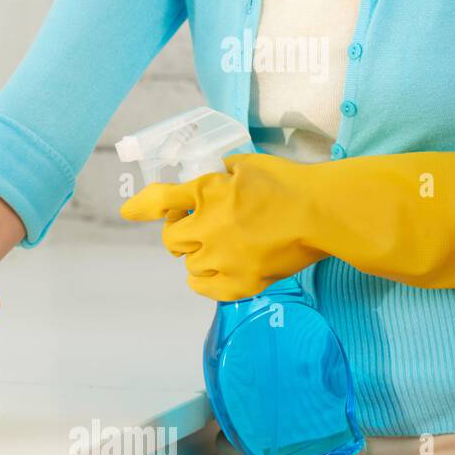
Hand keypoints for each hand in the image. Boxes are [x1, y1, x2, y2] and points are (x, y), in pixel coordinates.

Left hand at [120, 153, 326, 300]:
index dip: (141, 206)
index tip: (129, 211)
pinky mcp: (241, 283)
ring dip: (199, 257)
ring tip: (222, 249)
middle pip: (171, 240)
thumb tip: (210, 178)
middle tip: (201, 230)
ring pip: (190, 266)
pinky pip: (205, 289)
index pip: (159, 200)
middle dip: (182, 234)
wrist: (326, 214)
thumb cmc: (291, 184)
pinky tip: (218, 271)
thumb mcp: (248, 164)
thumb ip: (220, 173)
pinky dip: (206, 282)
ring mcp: (224, 258)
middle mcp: (208, 227)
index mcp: (208, 193)